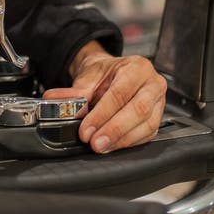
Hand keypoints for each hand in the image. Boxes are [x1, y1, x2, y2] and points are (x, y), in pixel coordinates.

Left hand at [43, 42, 166, 153]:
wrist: (114, 72)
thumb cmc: (105, 73)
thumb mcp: (90, 75)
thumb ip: (75, 91)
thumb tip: (54, 100)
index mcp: (138, 67)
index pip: (120, 93)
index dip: (102, 114)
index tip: (86, 129)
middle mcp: (153, 83)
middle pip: (138, 110)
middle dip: (114, 130)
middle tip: (95, 143)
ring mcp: (159, 101)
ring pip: (146, 125)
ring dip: (121, 140)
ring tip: (102, 146)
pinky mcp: (158, 118)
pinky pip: (147, 134)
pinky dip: (129, 143)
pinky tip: (113, 146)